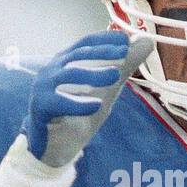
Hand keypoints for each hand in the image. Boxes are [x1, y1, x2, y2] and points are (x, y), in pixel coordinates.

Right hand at [20, 31, 151, 167]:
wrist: (53, 147)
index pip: (85, 43)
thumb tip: (147, 41)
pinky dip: (78, 104)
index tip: (125, 39)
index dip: (105, 39)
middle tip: (124, 52)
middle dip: (101, 52)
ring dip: (92, 74)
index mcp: (66, 62)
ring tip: (115, 76)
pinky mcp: (40, 109)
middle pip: (77, 55)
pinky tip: (96, 105)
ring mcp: (42, 89)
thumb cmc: (76, 114)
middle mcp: (52, 71)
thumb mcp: (107, 90)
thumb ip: (124, 67)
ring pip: (67, 75)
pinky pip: (58, 103)